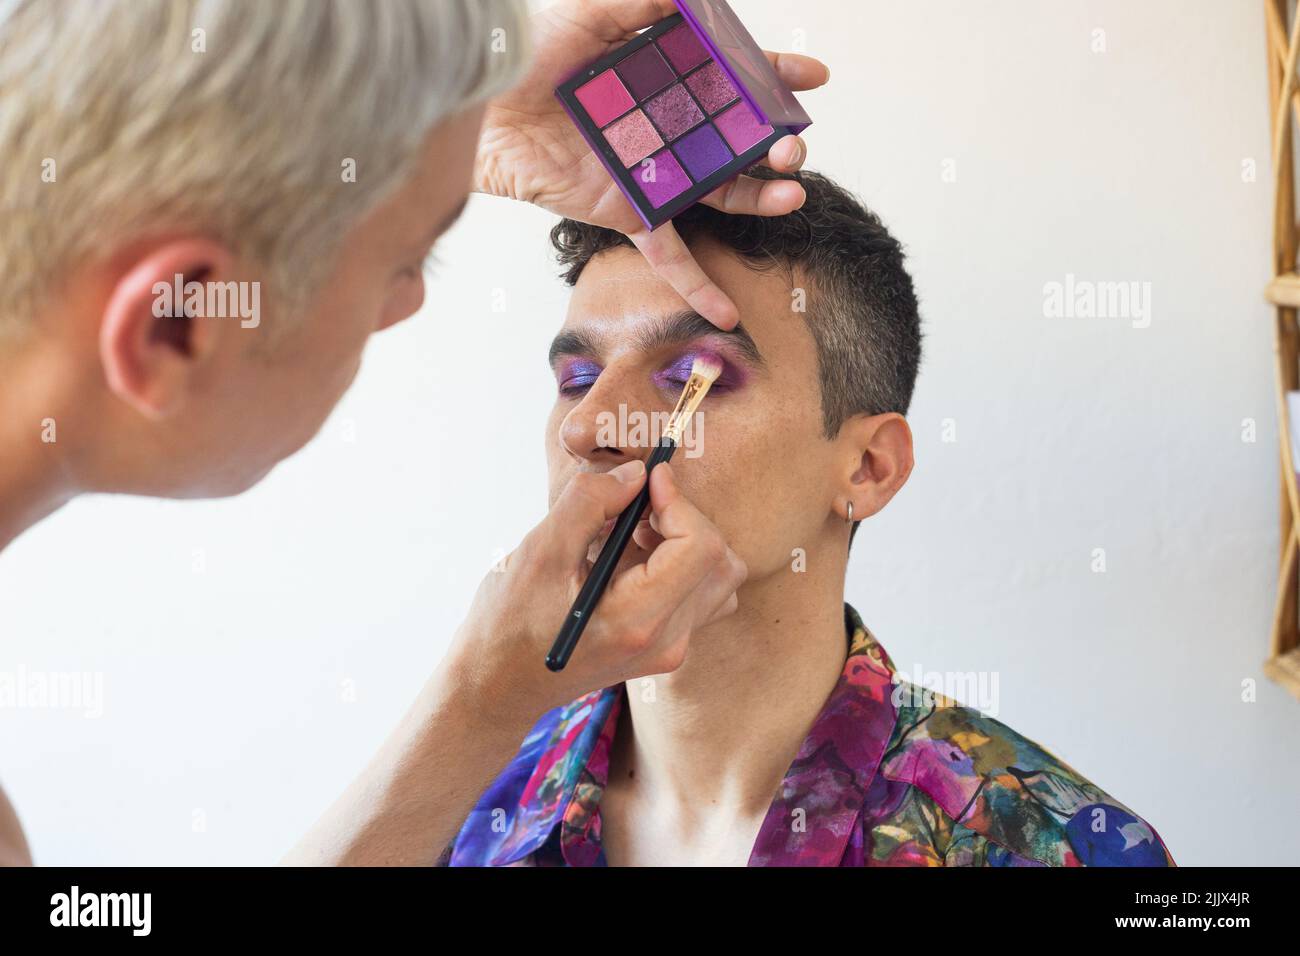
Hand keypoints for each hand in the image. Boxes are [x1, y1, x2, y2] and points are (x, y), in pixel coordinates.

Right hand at [447, 459, 746, 722]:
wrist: (499, 685)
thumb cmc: (509, 622)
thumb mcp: (539, 552)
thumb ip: (590, 503)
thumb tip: (637, 474)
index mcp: (637, 620)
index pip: (701, 548)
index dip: (680, 503)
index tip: (649, 479)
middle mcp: (665, 641)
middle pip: (720, 563)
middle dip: (686, 519)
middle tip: (638, 505)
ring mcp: (669, 649)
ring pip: (718, 579)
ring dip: (688, 541)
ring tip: (635, 532)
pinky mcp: (664, 646)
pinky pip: (699, 594)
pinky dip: (680, 562)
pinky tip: (632, 555)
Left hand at [475, 0, 829, 329]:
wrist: (485, 106)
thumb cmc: (531, 55)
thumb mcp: (595, 11)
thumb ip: (648, 2)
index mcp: (670, 79)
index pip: (736, 80)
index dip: (775, 79)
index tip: (813, 79)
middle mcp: (671, 130)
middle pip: (741, 142)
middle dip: (779, 144)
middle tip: (793, 143)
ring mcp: (655, 175)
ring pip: (722, 195)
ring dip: (763, 198)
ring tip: (793, 191)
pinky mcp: (629, 213)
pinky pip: (668, 256)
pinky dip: (697, 288)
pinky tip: (729, 314)